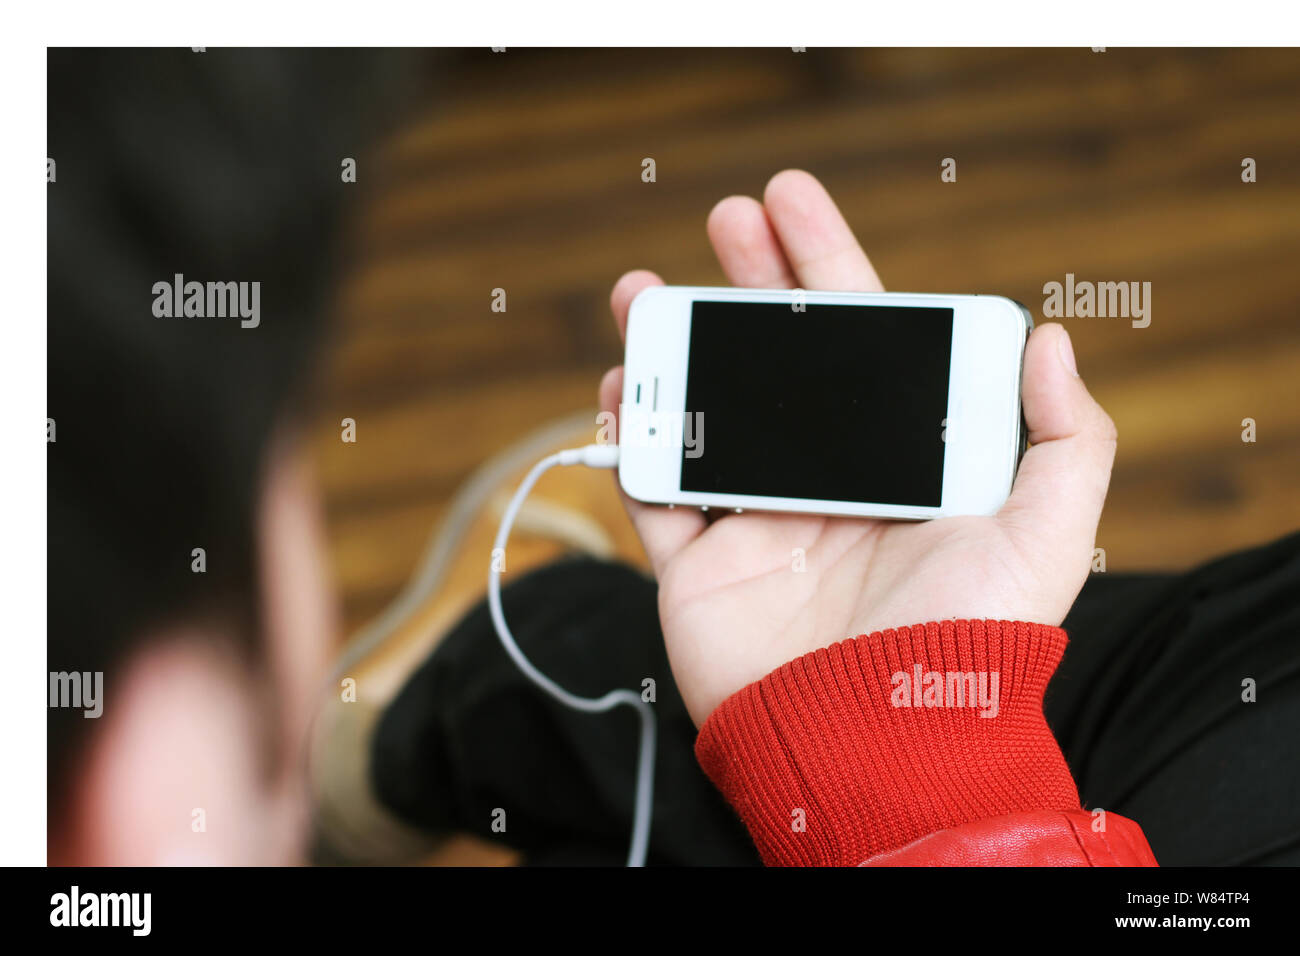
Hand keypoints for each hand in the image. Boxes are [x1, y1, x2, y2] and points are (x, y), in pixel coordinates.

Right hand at [599, 170, 1116, 727]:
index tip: (792, 203)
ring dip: (671, 351)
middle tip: (723, 220)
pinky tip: (615, 393)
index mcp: (897, 464)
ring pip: (706, 417)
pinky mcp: (700, 570)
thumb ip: (1064, 435)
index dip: (827, 266)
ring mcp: (758, 526)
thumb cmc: (973, 641)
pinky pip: (653, 497)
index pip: (859, 342)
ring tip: (643, 292)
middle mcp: (827, 485)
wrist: (882, 739)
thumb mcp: (1045, 532)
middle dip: (749, 285)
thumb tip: (1048, 336)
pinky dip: (628, 443)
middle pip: (778, 363)